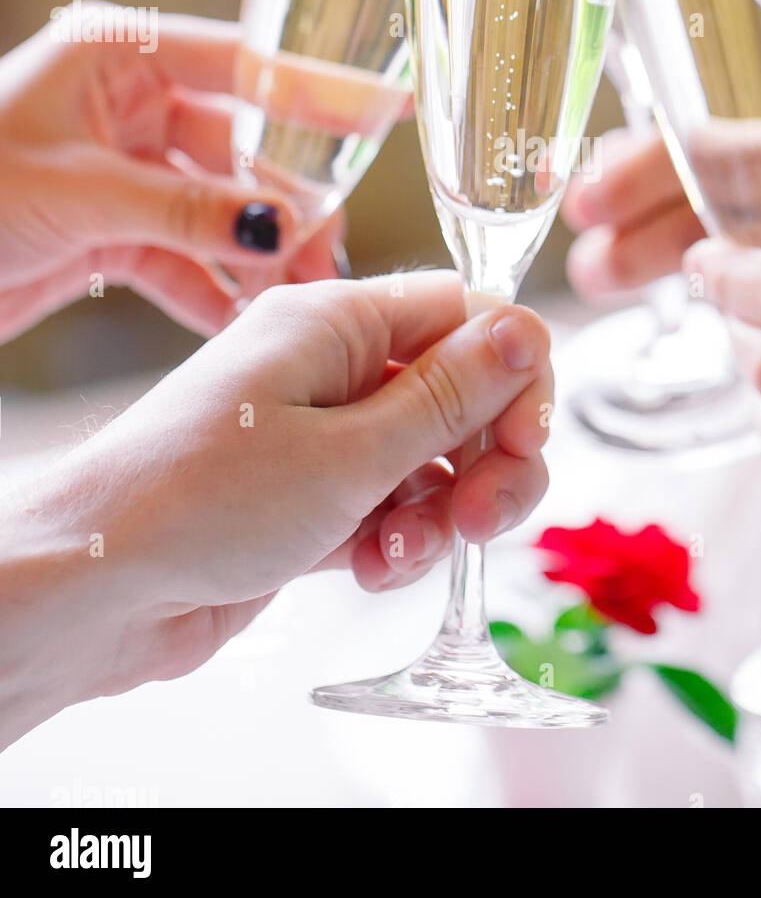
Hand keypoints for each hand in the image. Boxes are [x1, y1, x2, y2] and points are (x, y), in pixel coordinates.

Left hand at [0, 2, 344, 339]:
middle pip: (244, 147)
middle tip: (327, 248)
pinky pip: (182, 258)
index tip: (390, 110)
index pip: (245, 66)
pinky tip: (239, 320)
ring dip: (256, 253)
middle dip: (287, 203)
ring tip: (296, 292)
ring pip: (219, 208)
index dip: (320, 91)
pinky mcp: (111, 229)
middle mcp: (129, 105)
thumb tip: (280, 228)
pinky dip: (211, 290)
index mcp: (117, 56)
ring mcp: (124, 169)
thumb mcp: (78, 191)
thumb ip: (185, 210)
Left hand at [0, 272, 550, 746]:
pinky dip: (398, 538)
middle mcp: (331, 366)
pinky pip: (391, 504)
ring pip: (432, 456)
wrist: (92, 588)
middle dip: (488, 456)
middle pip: (462, 390)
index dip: (514, 372)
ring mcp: (320, 432)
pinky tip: (371, 570)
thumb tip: (528, 328)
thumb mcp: (350, 451)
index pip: (467, 313)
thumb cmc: (201, 501)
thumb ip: (453, 394)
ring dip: (441, 510)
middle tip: (484, 518)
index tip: (524, 441)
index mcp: (336, 320)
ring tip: (400, 553)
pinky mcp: (310, 494)